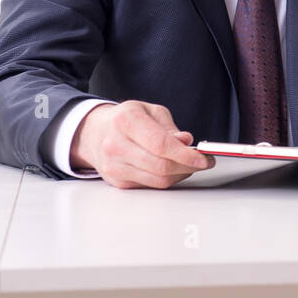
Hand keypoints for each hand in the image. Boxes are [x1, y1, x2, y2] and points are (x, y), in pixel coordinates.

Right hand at [70, 100, 213, 188]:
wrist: (93, 133)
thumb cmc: (125, 120)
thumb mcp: (149, 111)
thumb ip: (169, 127)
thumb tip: (186, 142)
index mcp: (126, 121)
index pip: (160, 144)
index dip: (185, 154)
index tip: (203, 158)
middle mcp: (116, 144)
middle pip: (160, 166)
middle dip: (188, 167)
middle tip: (203, 162)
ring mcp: (114, 166)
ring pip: (157, 180)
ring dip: (180, 174)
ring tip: (190, 164)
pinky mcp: (117, 181)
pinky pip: (151, 185)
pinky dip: (167, 179)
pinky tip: (173, 169)